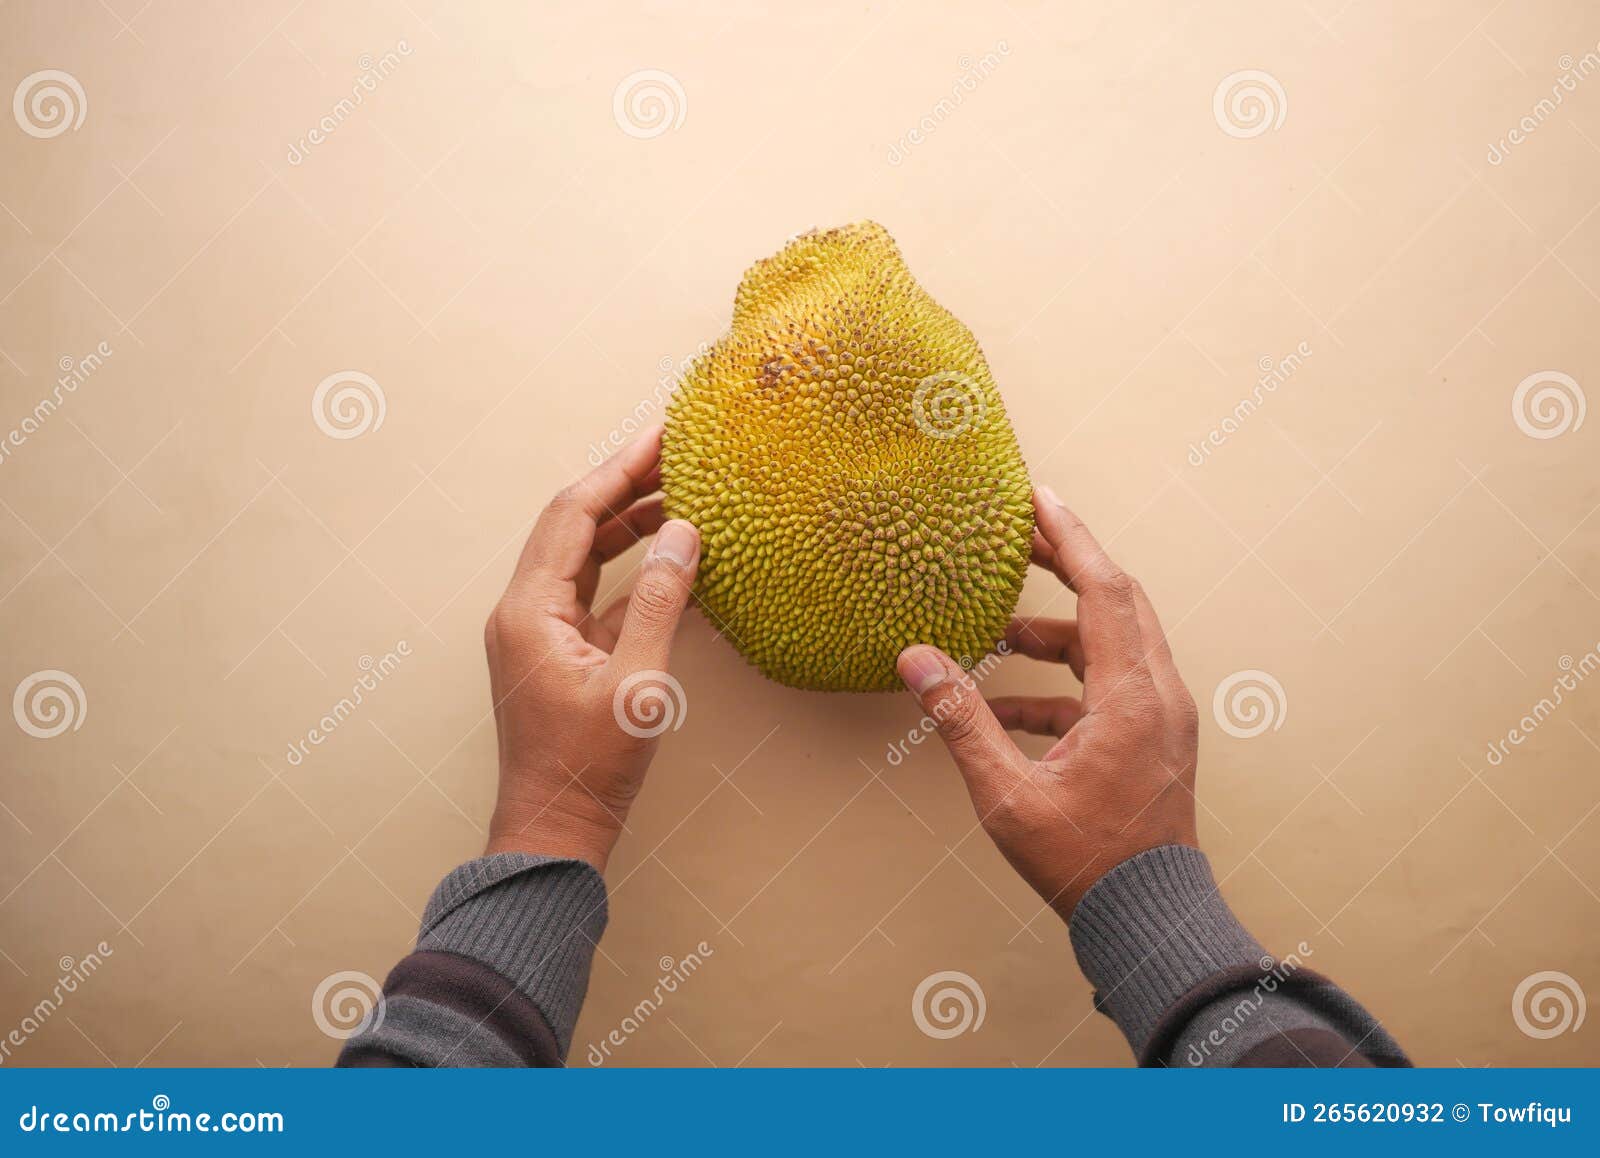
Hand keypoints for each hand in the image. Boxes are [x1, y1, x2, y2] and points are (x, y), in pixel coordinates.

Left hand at [482, 426, 699, 871]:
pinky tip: (675, 559)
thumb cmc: (589, 768)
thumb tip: (683, 533)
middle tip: (678, 451)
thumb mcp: (637, 683)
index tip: (663, 433)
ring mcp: (540, 633)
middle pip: (575, 524)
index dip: (620, 467)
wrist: (554, 833)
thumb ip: (660, 603)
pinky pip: (596, 594)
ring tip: (682, 492)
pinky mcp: (560, 655)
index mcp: (529, 609)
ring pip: (585, 557)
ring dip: (630, 524)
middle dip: (625, 484)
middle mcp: (524, 611)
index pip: (575, 513)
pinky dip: (633, 572)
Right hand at [896, 485, 1199, 919]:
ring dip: (1059, 633)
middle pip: (1117, 602)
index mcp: (1133, 697)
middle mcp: (1160, 696)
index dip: (1068, 537)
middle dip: (1067, 566)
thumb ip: (961, 720)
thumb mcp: (1007, 794)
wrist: (1149, 922)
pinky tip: (1008, 710)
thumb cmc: (1085, 864)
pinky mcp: (1155, 742)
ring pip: (1114, 645)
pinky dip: (1062, 686)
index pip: (1104, 589)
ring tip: (1000, 632)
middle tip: (1018, 539)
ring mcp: (1163, 719)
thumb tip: (916, 660)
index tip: (1037, 497)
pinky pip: (1110, 689)